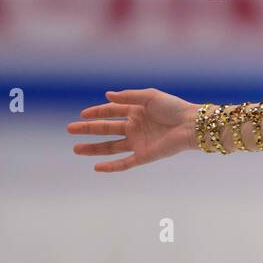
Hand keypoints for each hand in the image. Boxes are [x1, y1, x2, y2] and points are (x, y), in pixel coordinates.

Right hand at [68, 88, 198, 172]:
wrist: (191, 125)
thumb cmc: (174, 108)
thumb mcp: (150, 96)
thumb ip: (129, 96)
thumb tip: (108, 95)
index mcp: (137, 112)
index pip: (112, 112)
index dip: (97, 112)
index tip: (82, 114)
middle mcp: (135, 128)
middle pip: (106, 129)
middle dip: (88, 129)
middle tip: (70, 129)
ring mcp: (139, 143)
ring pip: (111, 147)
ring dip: (93, 148)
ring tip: (76, 148)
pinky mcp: (145, 156)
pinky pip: (125, 163)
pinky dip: (111, 167)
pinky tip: (96, 167)